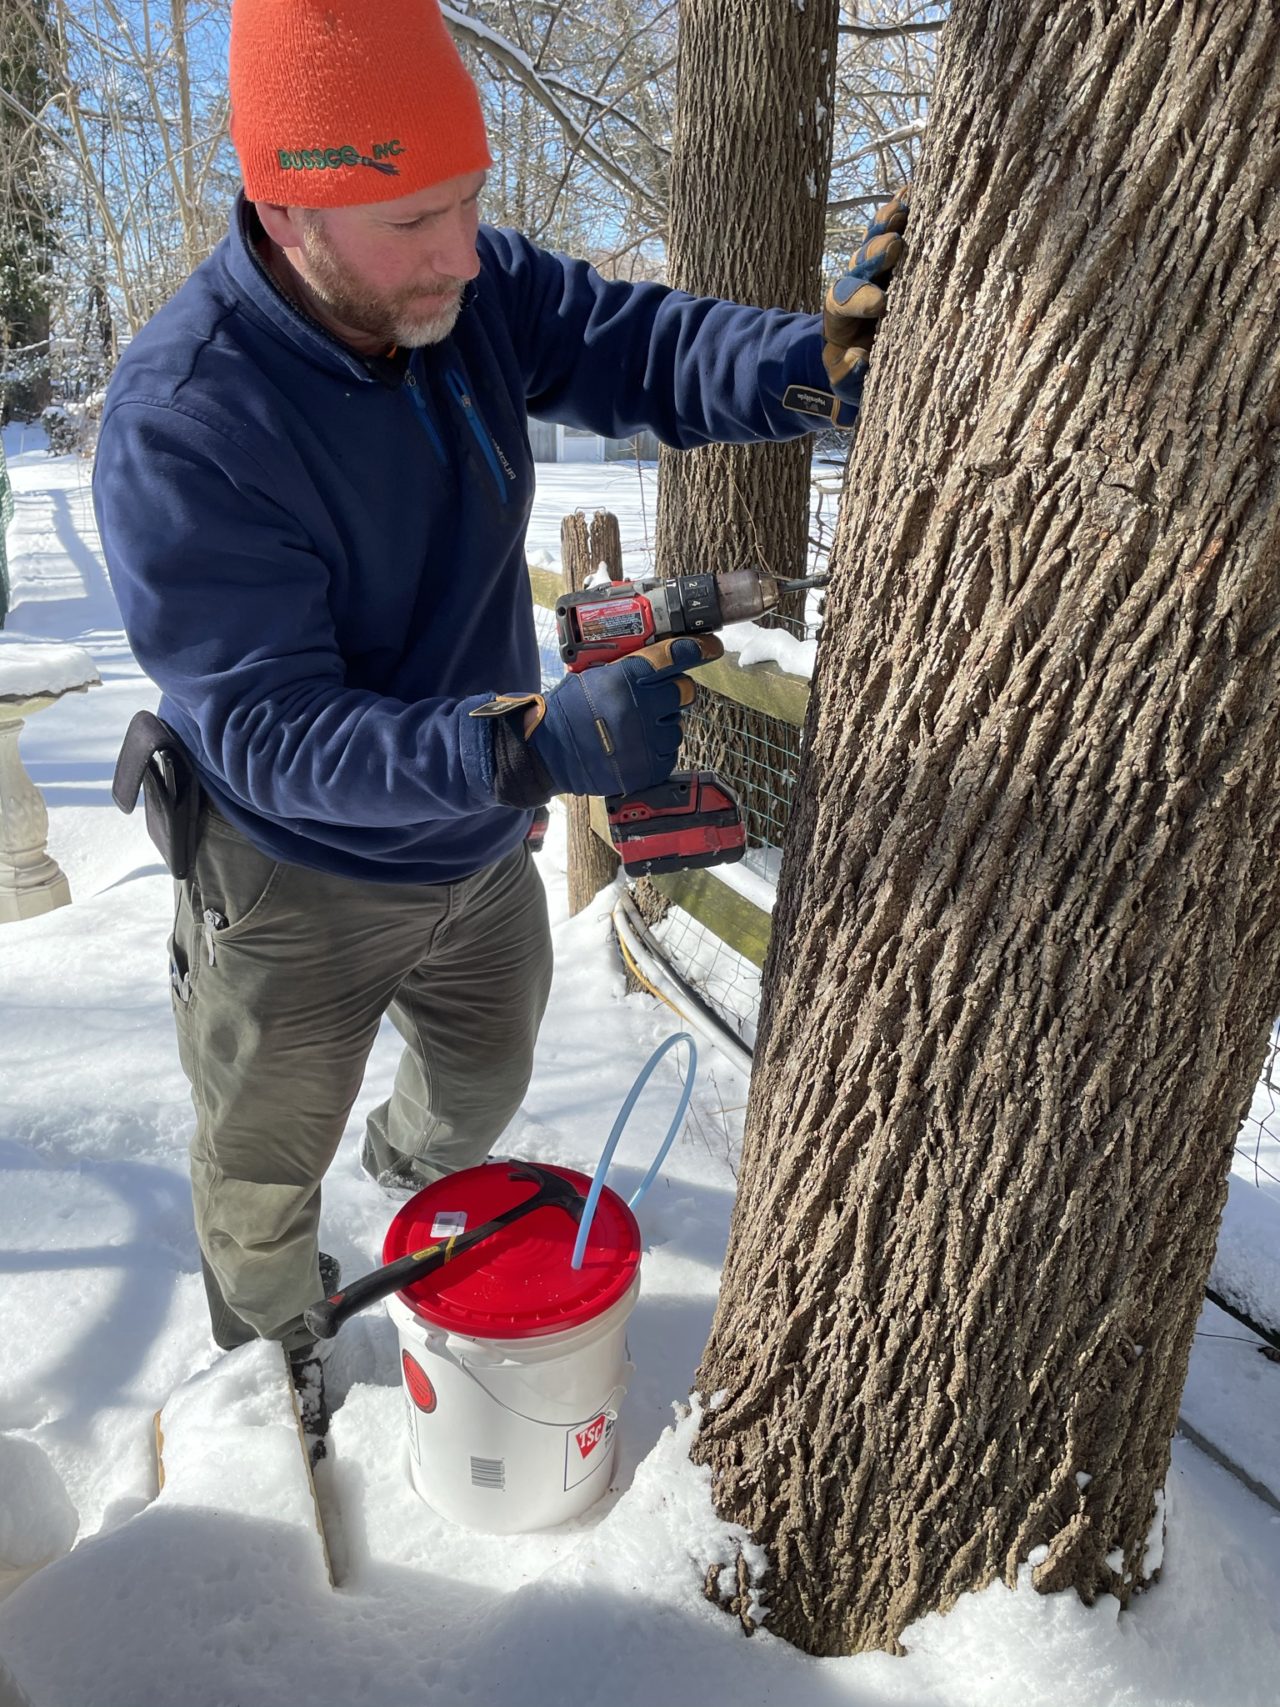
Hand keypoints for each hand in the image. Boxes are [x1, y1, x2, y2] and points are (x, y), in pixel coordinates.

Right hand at [529, 635, 722, 798]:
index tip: (711, 647)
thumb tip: (663, 658)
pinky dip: (656, 749)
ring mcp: (647, 739)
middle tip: (653, 699)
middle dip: (673, 692)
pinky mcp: (648, 767)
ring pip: (678, 724)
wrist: (548, 752)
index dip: (698, 649)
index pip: (675, 655)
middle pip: (685, 691)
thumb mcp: (593, 674)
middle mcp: (641, 706)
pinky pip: (669, 751)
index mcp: (626, 677)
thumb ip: (628, 667)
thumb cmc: (568, 710)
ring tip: (634, 728)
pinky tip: (634, 747)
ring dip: (663, 724)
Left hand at [822, 188, 908, 423]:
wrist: (863, 360)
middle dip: (874, 254)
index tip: (880, 304)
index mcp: (840, 316)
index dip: (860, 298)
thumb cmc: (855, 374)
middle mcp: (857, 285)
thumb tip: (858, 361)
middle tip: (893, 247)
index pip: (843, 300)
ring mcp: (877, 270)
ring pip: (878, 241)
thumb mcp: (846, 383)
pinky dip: (906, 214)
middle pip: (860, 264)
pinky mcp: (898, 261)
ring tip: (906, 207)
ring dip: (890, 225)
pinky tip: (918, 193)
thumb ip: (847, 375)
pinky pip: (900, 232)